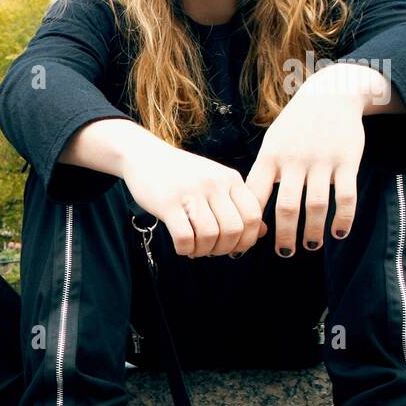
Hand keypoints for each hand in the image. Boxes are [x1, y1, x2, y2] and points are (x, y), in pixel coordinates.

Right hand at [121, 138, 265, 257]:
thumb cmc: (181, 174)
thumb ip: (238, 205)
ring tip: (196, 249)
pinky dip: (186, 249)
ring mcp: (191, 192)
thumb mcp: (215, 183)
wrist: (143, 155)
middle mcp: (214, 183)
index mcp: (230, 178)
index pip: (253, 216)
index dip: (248, 239)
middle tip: (212, 250)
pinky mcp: (167, 202)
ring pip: (210, 235)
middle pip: (234, 229)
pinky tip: (182, 247)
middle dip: (225, 249)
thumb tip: (262, 233)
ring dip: (204, 250)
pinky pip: (185, 237)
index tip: (234, 247)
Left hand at [245, 64, 371, 255]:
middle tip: (284, 253)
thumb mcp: (272, 144)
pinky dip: (343, 218)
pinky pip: (346, 195)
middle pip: (286, 206)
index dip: (249, 222)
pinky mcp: (347, 160)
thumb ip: (264, 174)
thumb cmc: (295, 128)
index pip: (255, 195)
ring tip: (311, 246)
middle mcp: (294, 160)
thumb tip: (252, 213)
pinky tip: (339, 234)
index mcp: (270, 157)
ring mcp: (321, 160)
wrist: (330, 94)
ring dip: (314, 231)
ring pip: (316, 205)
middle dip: (284, 235)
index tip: (245, 243)